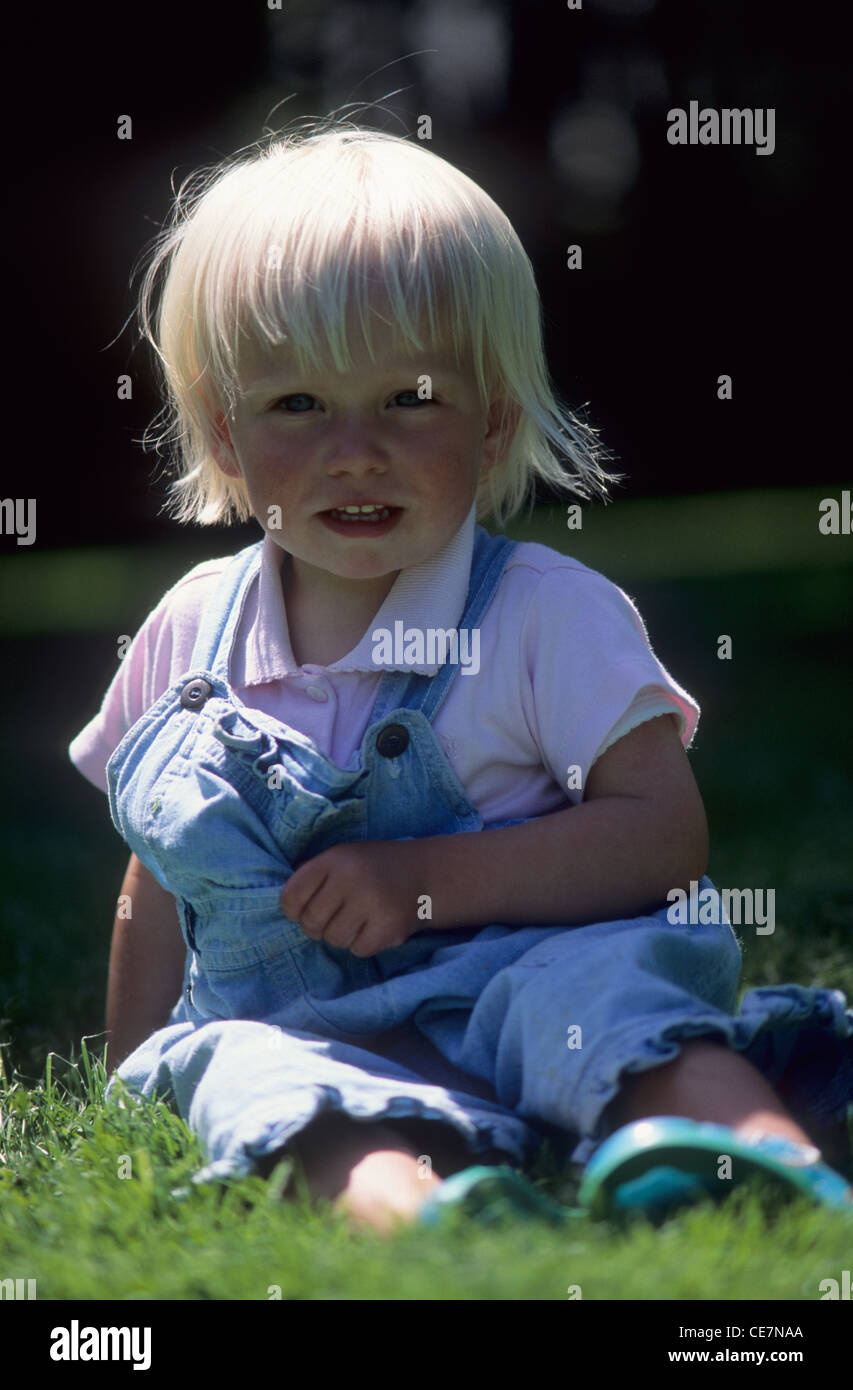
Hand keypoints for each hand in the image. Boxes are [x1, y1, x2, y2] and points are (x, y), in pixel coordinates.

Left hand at [281, 840, 425, 957]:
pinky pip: (357, 950)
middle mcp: (352, 878)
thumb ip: (314, 878)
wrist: (425, 874)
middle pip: (311, 923)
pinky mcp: (390, 926)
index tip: (305, 910)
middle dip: (318, 926)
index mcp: (334, 859)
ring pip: (334, 939)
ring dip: (342, 936)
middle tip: (336, 916)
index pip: (292, 897)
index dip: (294, 910)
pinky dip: (363, 944)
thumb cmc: (372, 869)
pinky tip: (374, 927)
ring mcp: (372, 902)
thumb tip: (285, 909)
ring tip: (358, 920)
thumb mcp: (342, 858)